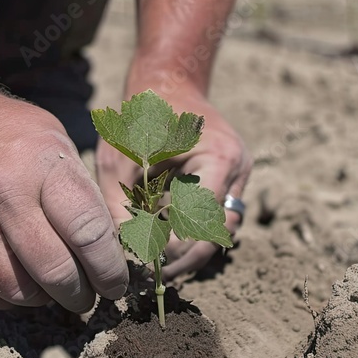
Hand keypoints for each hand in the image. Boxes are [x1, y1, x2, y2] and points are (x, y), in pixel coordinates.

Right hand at [0, 87, 128, 311]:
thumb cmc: (4, 131)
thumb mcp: (54, 140)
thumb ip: (81, 191)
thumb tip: (109, 246)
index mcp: (43, 167)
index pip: (89, 233)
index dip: (109, 269)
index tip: (115, 283)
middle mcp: (5, 197)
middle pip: (56, 272)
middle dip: (81, 294)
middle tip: (88, 295)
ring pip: (18, 291)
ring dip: (44, 300)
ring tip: (54, 291)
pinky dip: (6, 299)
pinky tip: (19, 286)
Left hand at [96, 84, 250, 280]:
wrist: (166, 82)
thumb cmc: (139, 115)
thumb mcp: (119, 159)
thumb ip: (119, 206)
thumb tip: (119, 254)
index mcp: (218, 159)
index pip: (202, 220)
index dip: (175, 246)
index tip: (145, 262)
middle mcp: (238, 168)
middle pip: (218, 232)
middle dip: (185, 257)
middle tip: (153, 276)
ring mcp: (239, 174)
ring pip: (221, 229)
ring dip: (191, 248)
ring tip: (158, 266)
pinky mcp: (230, 179)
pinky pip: (215, 216)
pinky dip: (193, 231)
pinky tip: (166, 243)